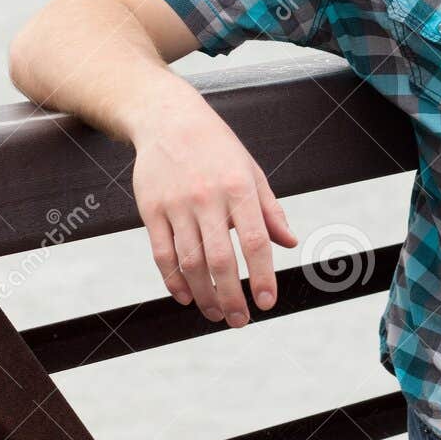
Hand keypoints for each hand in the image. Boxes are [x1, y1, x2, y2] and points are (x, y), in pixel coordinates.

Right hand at [131, 100, 298, 325]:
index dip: (262, 276)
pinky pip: (162, 254)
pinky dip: (174, 281)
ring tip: (216, 313)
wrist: (168, 119)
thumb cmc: (218, 148)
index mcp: (239, 189)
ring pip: (189, 263)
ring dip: (204, 296)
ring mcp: (176, 205)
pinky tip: (186, 296)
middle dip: (231, 297)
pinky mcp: (150, 210)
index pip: (255, 241)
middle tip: (240, 320)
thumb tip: (289, 242)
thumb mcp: (252, 171)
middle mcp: (207, 198)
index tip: (268, 302)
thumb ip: (271, 210)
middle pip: (220, 261)